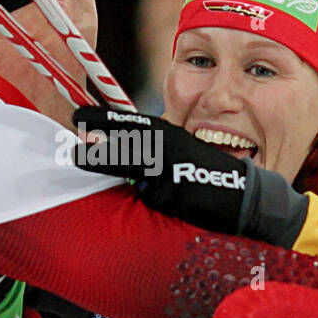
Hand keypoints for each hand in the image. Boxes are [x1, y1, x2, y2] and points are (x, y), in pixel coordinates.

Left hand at [70, 105, 248, 233]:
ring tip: (154, 180)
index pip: (127, 121)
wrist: (242, 194)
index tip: (77, 116)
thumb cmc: (202, 169)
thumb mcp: (176, 148)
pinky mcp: (173, 197)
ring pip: (134, 177)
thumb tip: (105, 145)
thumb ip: (146, 146)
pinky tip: (177, 200)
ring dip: (134, 180)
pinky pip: (152, 201)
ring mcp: (169, 172)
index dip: (99, 118)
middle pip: (120, 148)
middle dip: (94, 152)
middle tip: (74, 152)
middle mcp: (166, 148)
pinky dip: (158, 202)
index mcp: (167, 132)